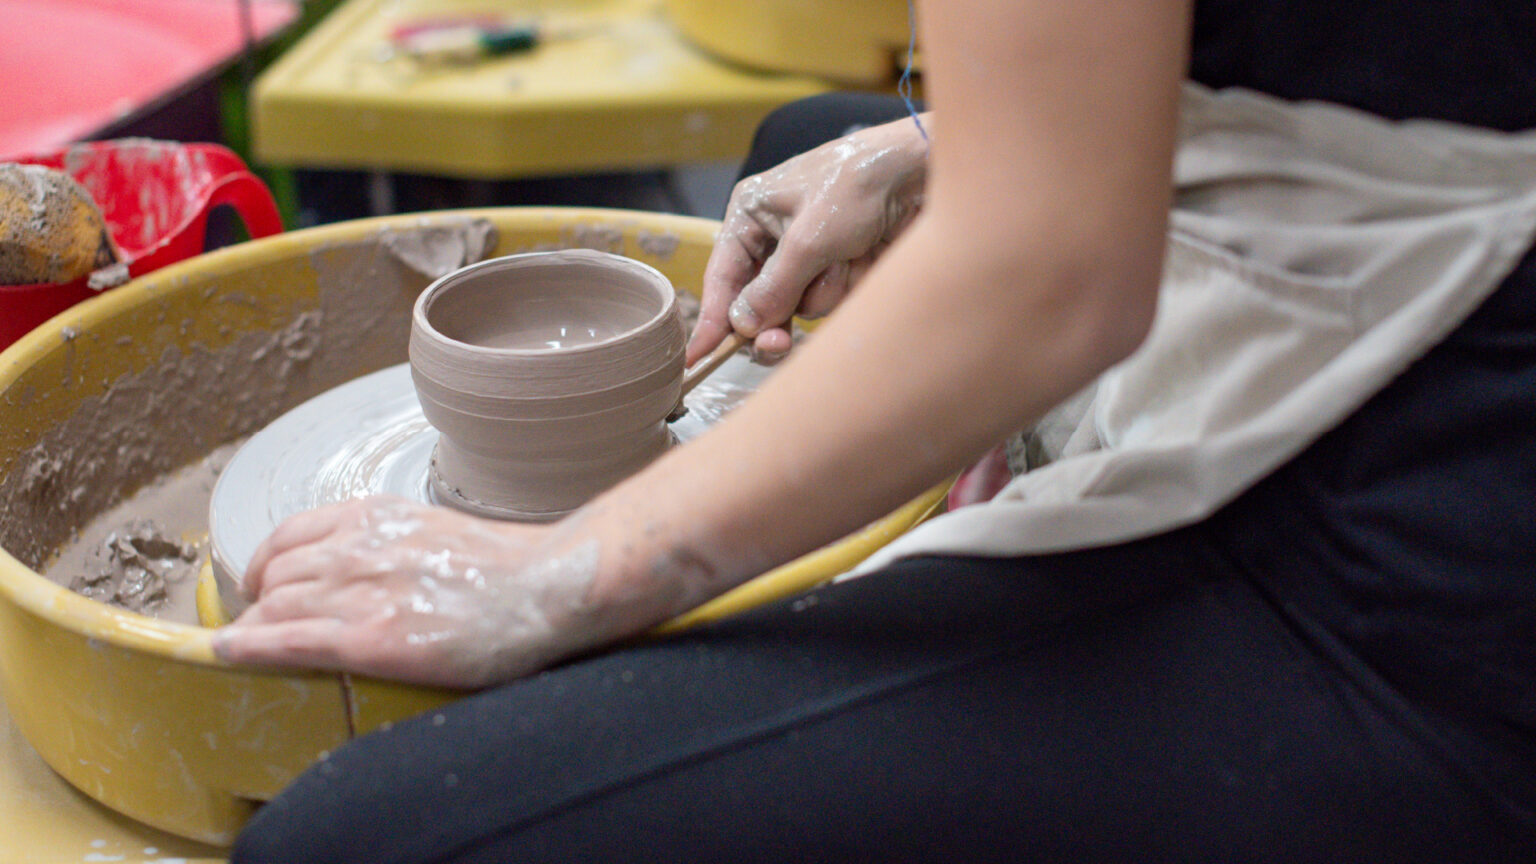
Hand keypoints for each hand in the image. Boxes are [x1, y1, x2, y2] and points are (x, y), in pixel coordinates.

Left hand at [212, 496, 606, 687]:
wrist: (550, 585)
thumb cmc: (513, 566)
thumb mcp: (439, 530)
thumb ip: (396, 542)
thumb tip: (380, 570)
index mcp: (376, 516)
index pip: (290, 534)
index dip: (267, 564)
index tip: (265, 585)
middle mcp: (357, 546)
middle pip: (277, 573)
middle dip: (261, 600)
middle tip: (264, 625)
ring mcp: (361, 592)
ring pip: (275, 606)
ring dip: (256, 627)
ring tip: (253, 647)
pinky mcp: (370, 638)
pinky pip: (286, 641)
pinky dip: (247, 646)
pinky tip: (226, 653)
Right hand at [687, 114, 928, 365]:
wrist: (919, 173)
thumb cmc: (857, 185)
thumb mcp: (809, 239)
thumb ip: (773, 288)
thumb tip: (742, 326)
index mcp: (751, 215)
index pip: (721, 277)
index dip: (711, 320)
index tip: (698, 358)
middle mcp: (772, 237)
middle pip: (757, 303)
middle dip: (772, 320)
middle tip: (780, 344)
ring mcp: (807, 256)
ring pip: (796, 307)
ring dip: (821, 292)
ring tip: (845, 259)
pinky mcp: (837, 268)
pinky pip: (828, 301)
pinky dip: (844, 287)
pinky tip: (862, 259)